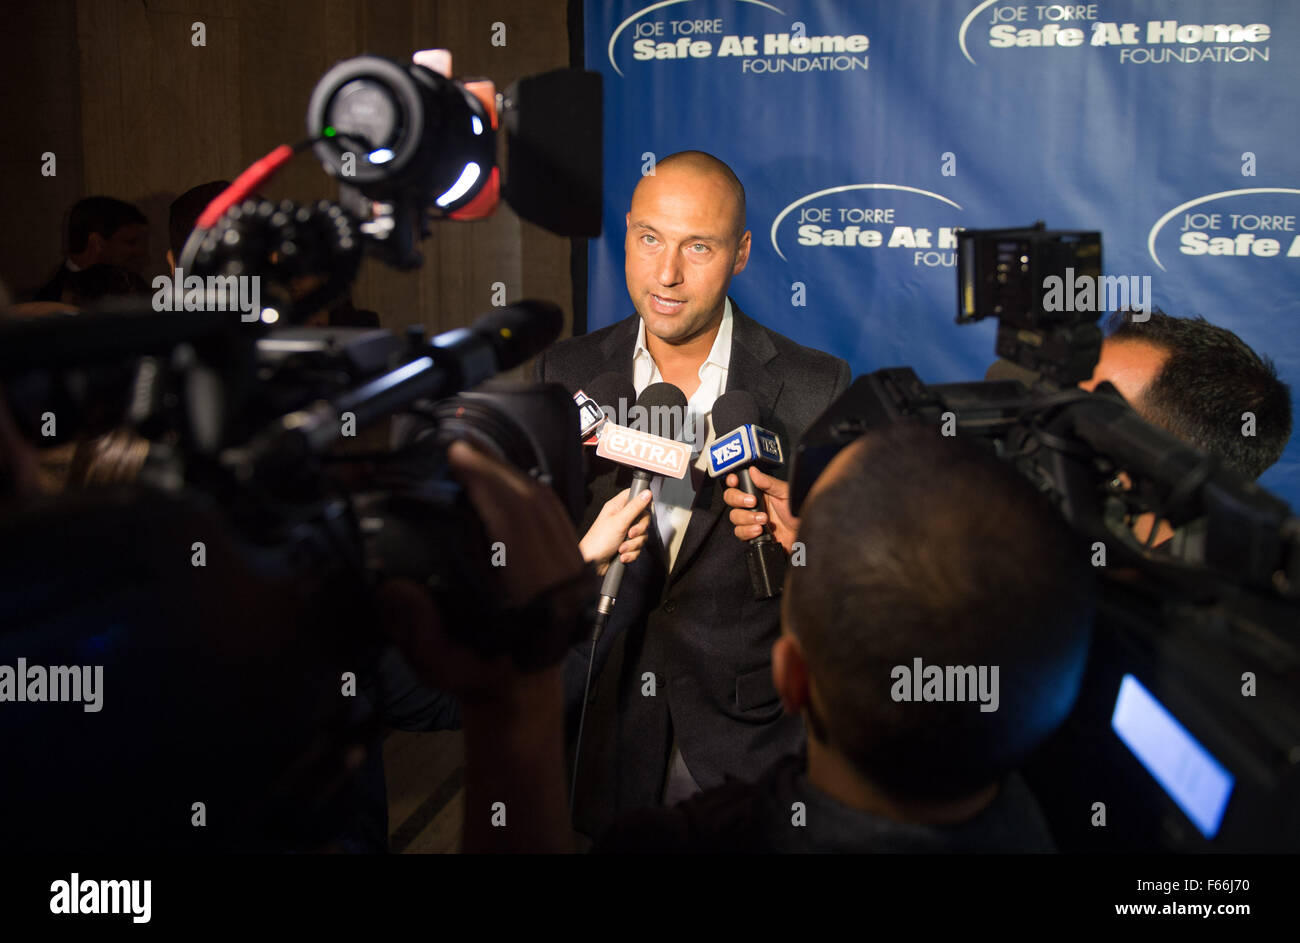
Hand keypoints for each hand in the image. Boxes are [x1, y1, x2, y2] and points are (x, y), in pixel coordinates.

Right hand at [379, 439, 587, 698]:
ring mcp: (573, 567)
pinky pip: (554, 513)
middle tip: (458, 446)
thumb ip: (417, 630)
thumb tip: (394, 588)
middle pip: (533, 504)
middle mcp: (561, 576)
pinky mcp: (573, 561)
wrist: (519, 689)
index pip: (515, 521)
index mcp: (535, 596)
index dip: (488, 482)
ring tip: (474, 455)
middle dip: (495, 469)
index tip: (458, 455)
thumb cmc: (475, 674)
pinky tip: (500, 477)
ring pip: (547, 505)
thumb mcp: (440, 664)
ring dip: (510, 474)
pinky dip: (526, 487)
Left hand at [578, 487, 652, 574]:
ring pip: (641, 535)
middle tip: (629, 534)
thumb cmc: (598, 541)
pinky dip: (631, 553)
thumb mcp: (619, 521)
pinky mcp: (626, 544)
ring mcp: (624, 531)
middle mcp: (621, 517)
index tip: (644, 511)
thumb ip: (635, 507)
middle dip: (639, 530)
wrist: (593, 563)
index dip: (643, 502)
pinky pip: (638, 547)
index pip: (635, 496)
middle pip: (643, 518)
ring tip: (621, 548)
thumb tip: (646, 493)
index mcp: (617, 507)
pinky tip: (621, 554)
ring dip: (633, 544)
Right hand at [724, 466, 798, 552]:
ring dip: (746, 518)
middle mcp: (752, 504)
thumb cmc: (798, 512)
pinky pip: (740, 533)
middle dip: (738, 500)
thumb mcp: (785, 493)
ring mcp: (751, 519)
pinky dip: (747, 531)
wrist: (804, 533)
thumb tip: (753, 471)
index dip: (732, 481)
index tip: (735, 481)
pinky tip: (759, 530)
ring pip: (734, 516)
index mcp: (759, 491)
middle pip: (730, 498)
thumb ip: (769, 483)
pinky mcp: (752, 534)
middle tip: (753, 502)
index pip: (738, 483)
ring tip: (763, 519)